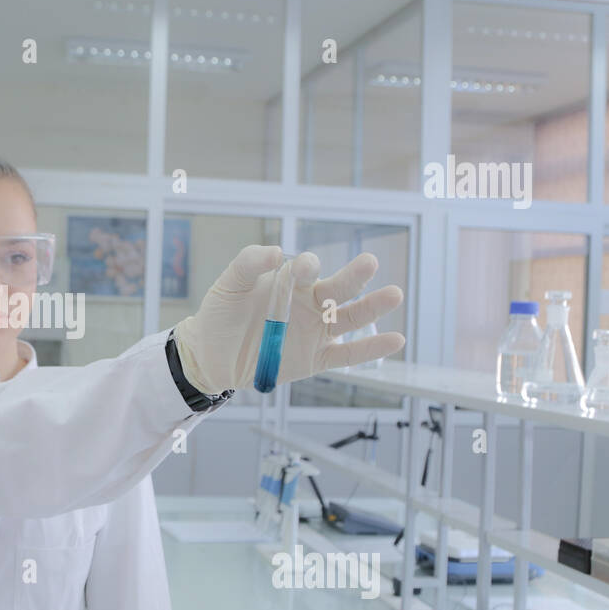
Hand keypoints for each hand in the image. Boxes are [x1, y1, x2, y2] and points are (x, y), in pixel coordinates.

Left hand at [174, 246, 405, 393]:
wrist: (212, 354)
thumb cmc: (222, 314)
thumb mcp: (228, 285)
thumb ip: (248, 265)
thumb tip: (276, 251)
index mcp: (291, 281)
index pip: (306, 270)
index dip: (306, 268)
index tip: (302, 267)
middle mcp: (310, 303)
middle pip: (338, 288)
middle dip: (354, 276)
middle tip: (370, 262)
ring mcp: (316, 331)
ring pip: (350, 318)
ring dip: (372, 306)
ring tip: (395, 294)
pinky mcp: (316, 359)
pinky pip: (348, 354)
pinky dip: (371, 348)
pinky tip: (396, 340)